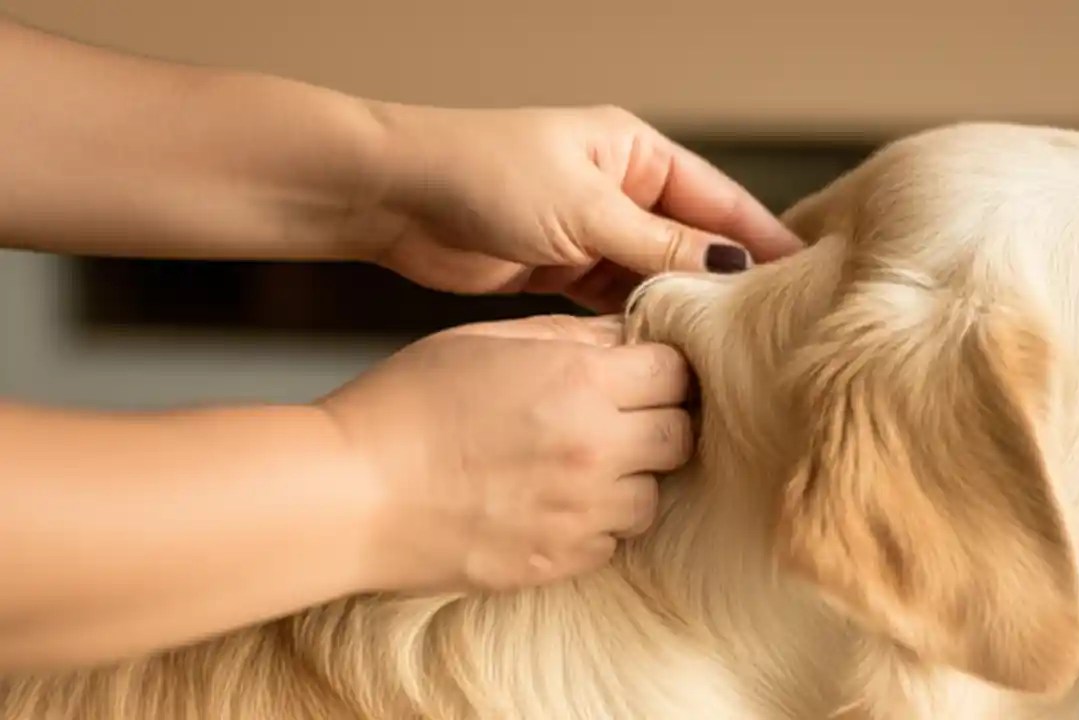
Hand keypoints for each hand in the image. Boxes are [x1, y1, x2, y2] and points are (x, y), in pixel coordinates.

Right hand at [319, 314, 693, 593]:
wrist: (350, 494)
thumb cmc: (406, 404)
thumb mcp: (487, 341)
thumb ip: (569, 337)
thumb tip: (626, 337)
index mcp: (582, 381)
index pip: (678, 372)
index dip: (662, 369)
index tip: (642, 373)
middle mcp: (596, 449)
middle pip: (680, 435)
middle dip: (658, 421)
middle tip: (618, 417)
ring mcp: (581, 514)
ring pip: (652, 495)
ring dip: (629, 478)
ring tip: (576, 464)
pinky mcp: (559, 562)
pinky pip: (612, 542)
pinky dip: (595, 523)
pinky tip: (552, 503)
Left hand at [352, 105, 802, 311]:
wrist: (398, 196)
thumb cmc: (487, 175)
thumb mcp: (585, 209)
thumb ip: (660, 244)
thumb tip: (732, 269)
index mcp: (636, 154)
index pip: (720, 200)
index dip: (763, 241)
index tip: (805, 282)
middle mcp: (621, 191)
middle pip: (693, 242)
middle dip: (727, 285)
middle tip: (772, 335)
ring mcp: (593, 231)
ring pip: (656, 277)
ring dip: (682, 312)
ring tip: (726, 356)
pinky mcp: (563, 268)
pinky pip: (616, 299)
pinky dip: (638, 323)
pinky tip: (665, 354)